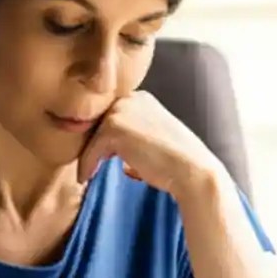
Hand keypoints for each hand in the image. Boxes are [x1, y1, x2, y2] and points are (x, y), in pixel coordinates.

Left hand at [77, 91, 226, 200]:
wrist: (191, 170)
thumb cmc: (175, 162)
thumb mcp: (151, 141)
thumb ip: (132, 140)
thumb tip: (113, 156)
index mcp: (141, 99)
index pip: (111, 116)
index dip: (101, 137)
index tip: (97, 156)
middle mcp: (130, 99)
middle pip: (97, 122)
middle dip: (92, 144)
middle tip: (87, 164)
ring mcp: (121, 111)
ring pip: (92, 136)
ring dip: (88, 155)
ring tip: (87, 172)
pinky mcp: (114, 128)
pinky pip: (91, 149)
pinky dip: (87, 165)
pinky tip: (85, 178)